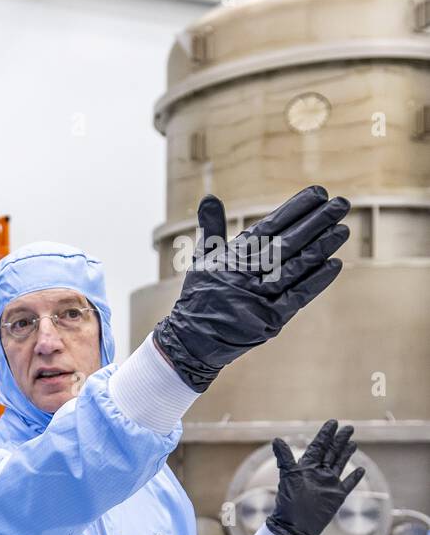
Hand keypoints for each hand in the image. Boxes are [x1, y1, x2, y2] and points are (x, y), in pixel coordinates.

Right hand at [153, 186, 350, 391]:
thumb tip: (209, 197)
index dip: (294, 209)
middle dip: (316, 222)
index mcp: (231, 257)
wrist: (192, 341)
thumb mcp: (202, 260)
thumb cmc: (201, 296)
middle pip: (286, 243)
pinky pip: (298, 296)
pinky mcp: (269, 320)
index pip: (268, 227)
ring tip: (342, 229)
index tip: (318, 193)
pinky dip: (316, 281)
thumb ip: (210, 227)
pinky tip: (334, 264)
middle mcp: (244, 275)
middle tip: (340, 204)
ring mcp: (257, 297)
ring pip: (295, 267)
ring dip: (321, 247)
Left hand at [266, 419, 365, 534]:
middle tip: (349, 427)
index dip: (325, 434)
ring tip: (353, 442)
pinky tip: (361, 469)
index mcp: (307, 466)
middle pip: (331, 452)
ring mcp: (328, 484)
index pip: (318, 446)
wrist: (294, 525)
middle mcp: (318, 473)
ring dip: (347, 453)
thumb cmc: (289, 501)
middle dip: (339, 440)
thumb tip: (276, 439)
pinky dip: (354, 477)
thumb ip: (285, 458)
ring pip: (340, 464)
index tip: (333, 422)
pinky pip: (348, 484)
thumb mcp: (288, 476)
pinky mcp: (336, 496)